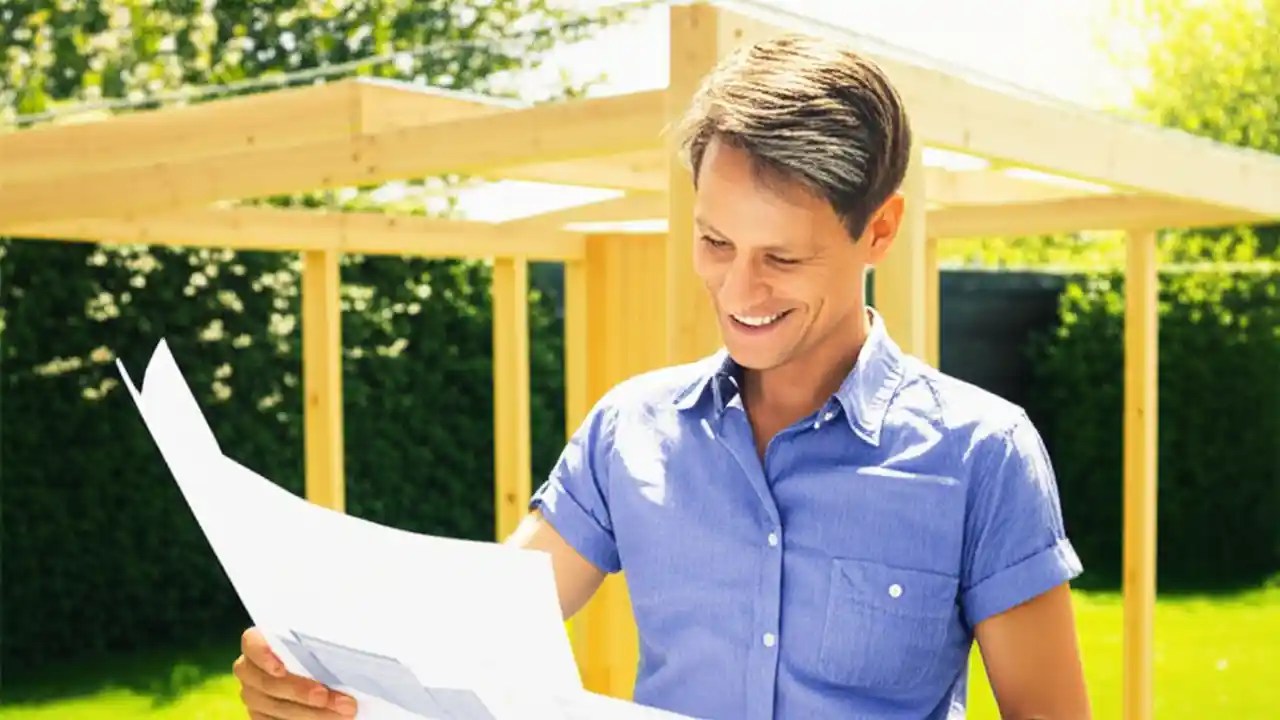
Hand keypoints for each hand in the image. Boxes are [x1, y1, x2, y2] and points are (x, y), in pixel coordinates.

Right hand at [234, 627, 358, 718]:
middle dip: (301, 691)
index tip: (281, 669)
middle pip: (268, 683)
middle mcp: (250, 671)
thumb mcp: (322, 641)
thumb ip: (323, 644)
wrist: (324, 675)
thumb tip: (345, 648)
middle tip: (326, 696)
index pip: (252, 643)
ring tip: (343, 712)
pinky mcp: (262, 716)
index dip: (263, 654)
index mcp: (259, 642)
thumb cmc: (323, 649)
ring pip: (277, 708)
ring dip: (312, 712)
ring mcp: (253, 696)